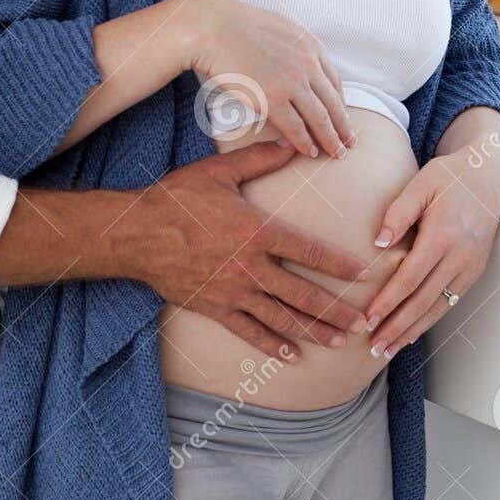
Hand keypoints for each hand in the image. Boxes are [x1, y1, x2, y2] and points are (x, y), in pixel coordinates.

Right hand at [141, 140, 372, 361]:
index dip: (339, 265)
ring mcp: (232, 291)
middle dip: (335, 310)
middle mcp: (250, 266)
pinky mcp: (214, 308)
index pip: (309, 251)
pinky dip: (271, 345)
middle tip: (362, 322)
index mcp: (257, 231)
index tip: (363, 275)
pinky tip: (291, 356)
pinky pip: (248, 331)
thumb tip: (293, 143)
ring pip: (281, 317)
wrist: (136, 233)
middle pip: (302, 293)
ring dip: (312, 331)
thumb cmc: (178, 198)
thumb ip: (260, 158)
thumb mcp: (220, 172)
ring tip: (337, 342)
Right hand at [190, 0, 355, 159]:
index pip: (335, 82)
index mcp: (311, 46)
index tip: (344, 118)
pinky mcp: (273, 99)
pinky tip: (310, 152)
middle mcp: (308, 65)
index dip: (341, 104)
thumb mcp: (281, 28)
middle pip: (333, 103)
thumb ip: (297, 47)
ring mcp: (292, 83)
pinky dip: (305, 143)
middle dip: (344, 127)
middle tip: (350, 143)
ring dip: (330, 139)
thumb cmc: (238, 26)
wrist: (214, 28)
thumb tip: (300, 62)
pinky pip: (295, 127)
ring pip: (320, 119)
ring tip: (336, 153)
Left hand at [362, 146, 499, 360]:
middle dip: (397, 327)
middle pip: (423, 301)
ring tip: (388, 349)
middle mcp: (459, 256)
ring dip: (412, 331)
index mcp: (443, 235)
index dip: (388, 301)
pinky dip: (429, 319)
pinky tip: (412, 331)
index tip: (368, 318)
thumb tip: (377, 243)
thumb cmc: (449, 178)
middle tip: (373, 347)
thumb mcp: (420, 184)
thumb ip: (397, 212)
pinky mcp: (474, 271)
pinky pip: (450, 301)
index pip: (410, 278)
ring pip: (438, 307)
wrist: (488, 178)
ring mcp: (470, 266)